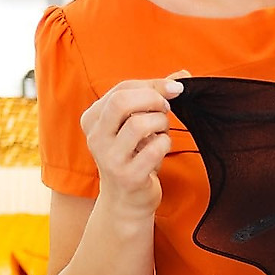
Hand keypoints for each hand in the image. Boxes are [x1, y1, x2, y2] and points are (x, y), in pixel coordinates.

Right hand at [80, 71, 188, 218]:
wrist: (127, 200)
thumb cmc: (135, 154)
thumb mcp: (137, 123)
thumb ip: (155, 96)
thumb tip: (183, 75)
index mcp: (92, 118)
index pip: (121, 88)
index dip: (152, 85)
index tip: (173, 90)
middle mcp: (95, 137)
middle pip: (121, 102)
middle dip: (153, 100)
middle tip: (165, 109)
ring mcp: (109, 158)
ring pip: (139, 124)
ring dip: (161, 123)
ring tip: (162, 132)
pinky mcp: (128, 176)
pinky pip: (155, 148)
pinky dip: (165, 143)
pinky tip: (161, 149)